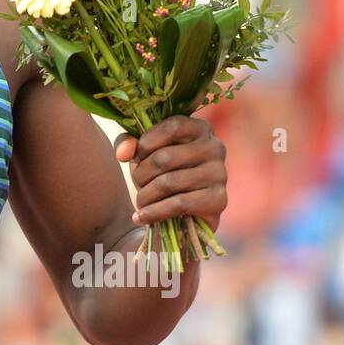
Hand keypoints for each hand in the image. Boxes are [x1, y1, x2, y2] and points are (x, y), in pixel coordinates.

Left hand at [113, 115, 226, 231]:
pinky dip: (154, 213)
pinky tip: (141, 217)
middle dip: (141, 174)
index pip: (172, 127)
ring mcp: (219, 174)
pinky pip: (179, 204)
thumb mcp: (142, 153)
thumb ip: (128, 142)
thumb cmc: (160, 174)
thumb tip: (123, 153)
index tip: (136, 156)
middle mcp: (215, 147)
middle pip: (165, 158)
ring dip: (145, 196)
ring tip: (140, 202)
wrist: (180, 215)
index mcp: (199, 128)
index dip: (147, 142)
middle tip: (137, 184)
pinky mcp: (219, 200)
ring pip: (169, 182)